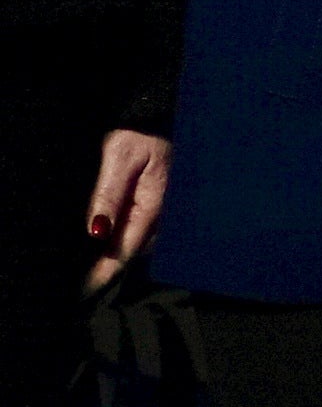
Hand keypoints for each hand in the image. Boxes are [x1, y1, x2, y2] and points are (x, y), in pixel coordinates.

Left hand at [84, 130, 168, 295]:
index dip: (101, 273)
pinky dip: (118, 238)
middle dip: (103, 266)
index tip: (81, 291)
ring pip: (133, 244)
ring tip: (83, 262)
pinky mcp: (155, 207)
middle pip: (129, 253)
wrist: (158, 115)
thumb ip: (108, 195)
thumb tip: (96, 233)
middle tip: (74, 280)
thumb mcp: (120, 157)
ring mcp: (160, 213)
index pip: (124, 251)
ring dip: (110, 253)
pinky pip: (136, 231)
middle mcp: (162, 216)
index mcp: (154, 206)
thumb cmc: (139, 134)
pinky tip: (101, 239)